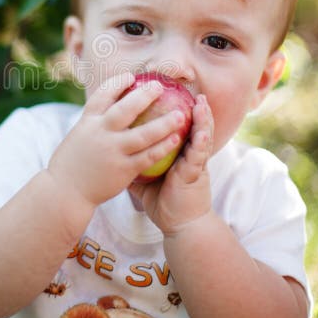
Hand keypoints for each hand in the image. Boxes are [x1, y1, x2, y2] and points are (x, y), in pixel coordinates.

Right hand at [47, 71, 187, 207]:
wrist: (65, 191)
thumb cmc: (73, 163)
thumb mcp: (79, 135)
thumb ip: (94, 123)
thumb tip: (108, 107)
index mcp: (87, 122)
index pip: (102, 95)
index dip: (117, 83)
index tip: (130, 76)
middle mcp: (100, 133)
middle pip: (125, 109)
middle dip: (144, 95)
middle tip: (159, 86)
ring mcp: (112, 151)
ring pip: (143, 134)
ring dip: (164, 124)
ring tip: (180, 115)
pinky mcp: (123, 169)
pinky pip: (147, 157)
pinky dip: (163, 147)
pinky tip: (176, 139)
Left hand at [128, 94, 214, 234]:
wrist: (180, 226)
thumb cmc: (163, 204)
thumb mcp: (144, 181)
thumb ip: (134, 164)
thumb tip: (114, 153)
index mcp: (175, 154)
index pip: (176, 128)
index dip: (176, 112)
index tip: (170, 94)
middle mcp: (186, 155)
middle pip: (190, 127)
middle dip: (191, 108)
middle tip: (189, 90)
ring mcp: (193, 164)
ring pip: (199, 136)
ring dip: (202, 119)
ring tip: (201, 103)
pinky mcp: (195, 175)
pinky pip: (199, 155)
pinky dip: (202, 142)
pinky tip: (203, 132)